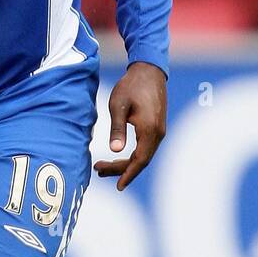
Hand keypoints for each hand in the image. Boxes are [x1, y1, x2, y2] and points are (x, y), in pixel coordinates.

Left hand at [94, 61, 166, 190]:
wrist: (149, 70)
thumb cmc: (131, 86)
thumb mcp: (119, 105)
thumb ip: (117, 128)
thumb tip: (115, 150)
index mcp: (149, 130)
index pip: (140, 160)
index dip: (128, 174)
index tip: (117, 186)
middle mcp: (158, 133)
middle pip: (141, 161)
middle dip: (120, 169)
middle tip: (98, 170)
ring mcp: (159, 130)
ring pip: (143, 155)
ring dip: (125, 163)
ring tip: (102, 166)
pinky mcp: (156, 126)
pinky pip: (145, 147)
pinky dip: (132, 155)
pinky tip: (119, 154)